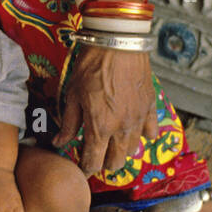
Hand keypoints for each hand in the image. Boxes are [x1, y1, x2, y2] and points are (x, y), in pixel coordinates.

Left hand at [54, 46, 157, 177]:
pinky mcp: (151, 107)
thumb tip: (59, 142)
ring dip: (122, 150)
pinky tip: (136, 131)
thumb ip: (69, 122)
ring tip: (113, 143)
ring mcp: (139, 119)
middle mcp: (122, 128)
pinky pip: (151, 131)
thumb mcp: (72, 94)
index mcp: (99, 127)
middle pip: (116, 161)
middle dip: (104, 163)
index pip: (94, 162)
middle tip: (96, 156)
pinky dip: (143, 135)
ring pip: (133, 149)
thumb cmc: (92, 65)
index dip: (86, 169)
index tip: (82, 169)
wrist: (118, 42)